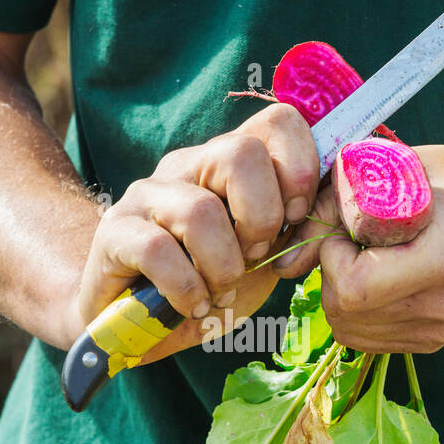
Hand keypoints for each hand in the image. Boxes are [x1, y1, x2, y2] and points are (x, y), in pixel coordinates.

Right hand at [71, 103, 319, 361]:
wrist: (136, 322)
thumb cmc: (209, 285)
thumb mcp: (267, 258)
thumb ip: (299, 230)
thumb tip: (329, 216)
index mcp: (230, 162)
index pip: (278, 121)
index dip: (301, 168)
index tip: (297, 220)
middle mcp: (187, 165)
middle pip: (240, 153)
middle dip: (263, 218)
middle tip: (256, 258)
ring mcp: (147, 195)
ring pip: (200, 211)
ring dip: (224, 266)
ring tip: (219, 290)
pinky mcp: (115, 233)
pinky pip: (158, 251)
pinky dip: (187, 289)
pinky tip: (192, 306)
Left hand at [274, 144, 443, 353]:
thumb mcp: (404, 169)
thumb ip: (343, 200)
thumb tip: (292, 248)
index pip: (355, 287)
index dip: (331, 256)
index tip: (344, 226)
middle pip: (345, 312)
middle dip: (330, 273)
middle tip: (350, 239)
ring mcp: (441, 330)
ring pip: (349, 330)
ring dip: (339, 292)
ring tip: (365, 255)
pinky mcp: (434, 342)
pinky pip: (367, 337)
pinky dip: (356, 309)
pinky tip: (377, 276)